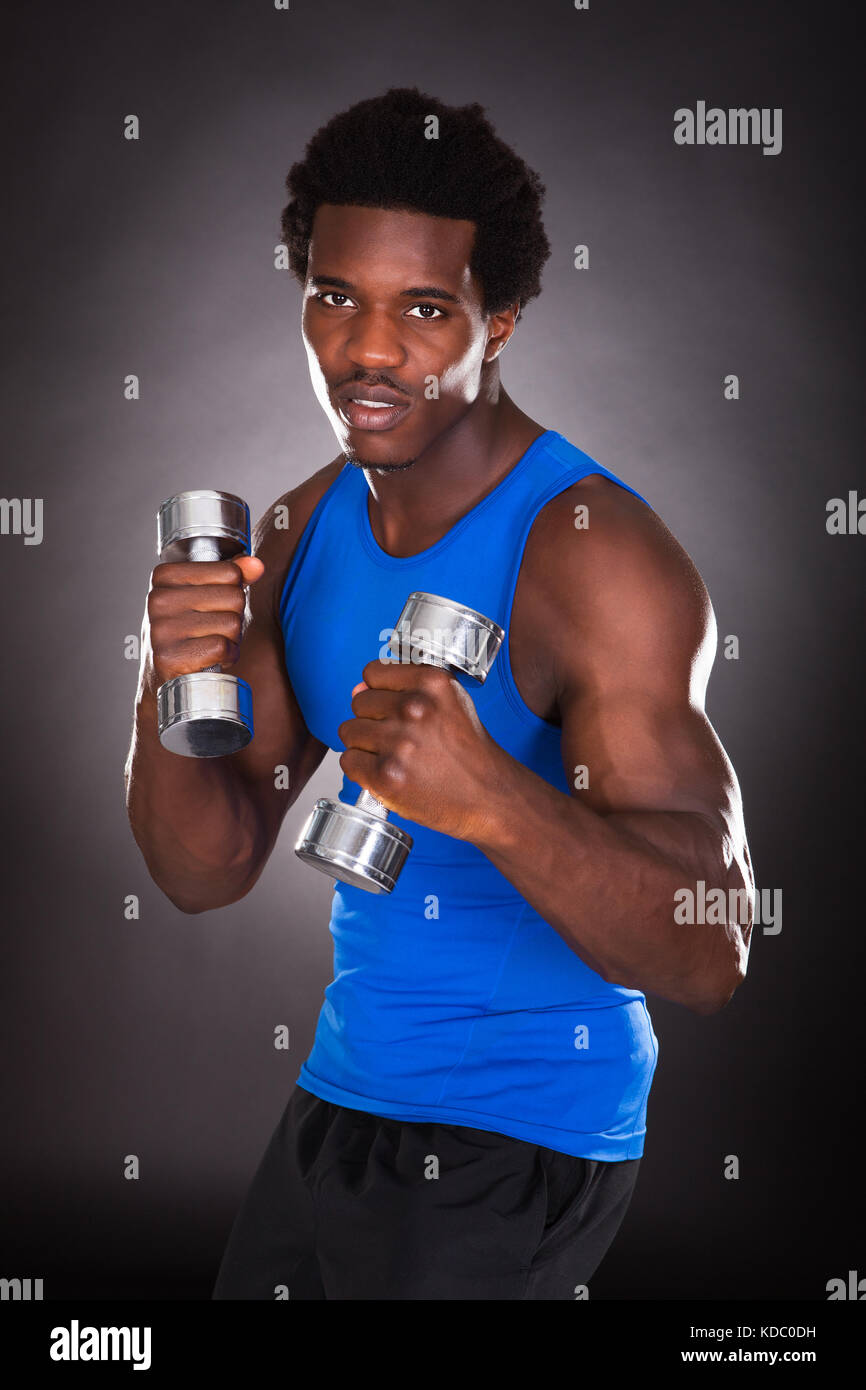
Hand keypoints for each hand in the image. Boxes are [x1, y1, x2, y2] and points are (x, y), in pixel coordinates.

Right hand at [146, 554, 263, 683]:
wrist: (166, 676)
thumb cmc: (192, 629)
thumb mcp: (208, 595)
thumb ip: (233, 575)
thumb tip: (256, 565)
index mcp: (165, 575)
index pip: (230, 572)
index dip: (232, 591)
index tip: (213, 605)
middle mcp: (159, 599)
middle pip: (234, 597)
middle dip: (233, 616)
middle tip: (212, 629)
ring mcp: (162, 629)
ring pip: (232, 623)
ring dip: (231, 638)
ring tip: (209, 643)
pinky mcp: (170, 658)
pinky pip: (222, 647)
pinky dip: (226, 656)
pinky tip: (209, 658)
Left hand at [337, 658, 501, 840]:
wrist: (490, 796)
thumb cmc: (469, 752)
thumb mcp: (449, 703)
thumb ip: (404, 689)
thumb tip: (358, 689)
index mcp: (432, 682)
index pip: (372, 673)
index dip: (381, 692)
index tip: (394, 708)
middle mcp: (414, 708)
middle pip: (359, 703)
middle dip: (373, 720)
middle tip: (400, 739)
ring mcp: (398, 742)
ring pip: (349, 732)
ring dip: (365, 746)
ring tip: (394, 757)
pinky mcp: (386, 775)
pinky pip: (348, 761)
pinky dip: (362, 770)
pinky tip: (387, 773)